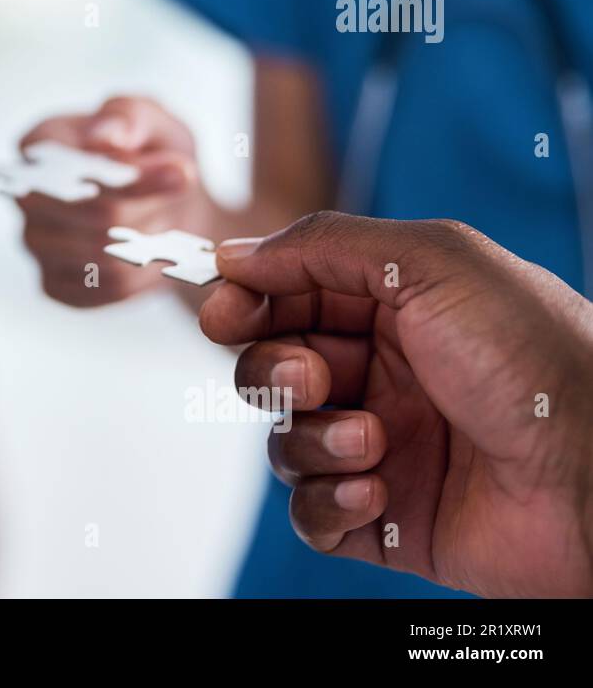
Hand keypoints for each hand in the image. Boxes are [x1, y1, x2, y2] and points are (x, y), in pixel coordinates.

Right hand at [17, 95, 214, 305]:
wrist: (170, 208)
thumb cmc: (154, 156)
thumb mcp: (156, 122)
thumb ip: (130, 117)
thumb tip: (105, 137)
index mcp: (41, 145)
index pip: (72, 164)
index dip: (128, 172)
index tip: (182, 170)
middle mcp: (27, 196)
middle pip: (91, 212)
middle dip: (149, 205)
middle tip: (187, 190)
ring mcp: (36, 243)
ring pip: (101, 254)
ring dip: (150, 240)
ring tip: (169, 218)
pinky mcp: (54, 283)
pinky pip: (104, 287)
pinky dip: (141, 273)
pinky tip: (153, 252)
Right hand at [200, 211, 592, 597]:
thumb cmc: (537, 362)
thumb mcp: (432, 262)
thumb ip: (324, 245)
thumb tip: (236, 255)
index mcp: (394, 308)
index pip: (289, 296)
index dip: (248, 302)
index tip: (224, 314)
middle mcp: (383, 374)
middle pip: (273, 365)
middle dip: (275, 371)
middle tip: (312, 379)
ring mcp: (382, 446)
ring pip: (286, 440)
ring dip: (313, 440)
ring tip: (374, 443)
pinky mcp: (385, 516)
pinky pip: (310, 512)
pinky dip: (326, 502)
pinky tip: (374, 492)